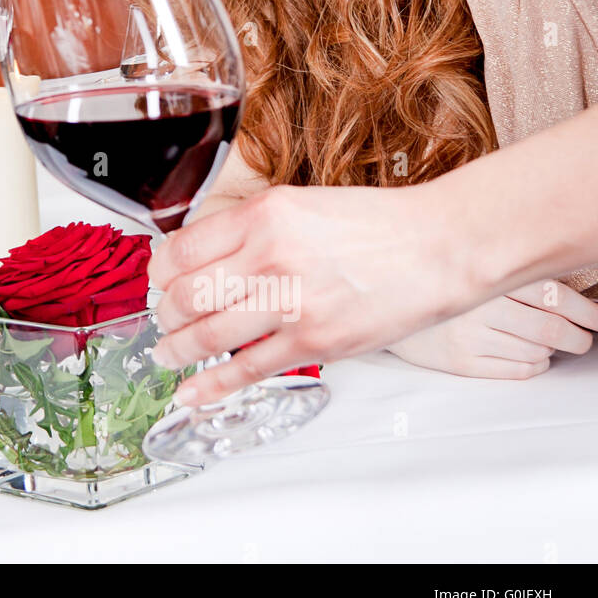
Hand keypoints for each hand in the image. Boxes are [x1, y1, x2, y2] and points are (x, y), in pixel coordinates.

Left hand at [148, 183, 481, 404]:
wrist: (438, 247)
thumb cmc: (377, 225)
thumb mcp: (299, 204)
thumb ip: (251, 230)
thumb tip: (204, 257)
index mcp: (263, 215)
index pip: (182, 248)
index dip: (159, 271)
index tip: (158, 280)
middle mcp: (270, 256)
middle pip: (186, 294)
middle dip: (164, 311)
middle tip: (162, 317)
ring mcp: (291, 303)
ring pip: (207, 334)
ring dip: (177, 348)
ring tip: (166, 353)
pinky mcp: (313, 343)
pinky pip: (246, 369)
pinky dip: (211, 386)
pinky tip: (192, 392)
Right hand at [386, 280, 597, 377]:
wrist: (387, 301)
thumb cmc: (442, 282)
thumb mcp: (476, 265)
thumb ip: (517, 272)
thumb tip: (576, 293)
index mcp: (487, 276)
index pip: (556, 297)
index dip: (588, 312)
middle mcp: (478, 306)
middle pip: (552, 331)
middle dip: (578, 337)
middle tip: (582, 337)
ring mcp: (468, 336)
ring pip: (537, 353)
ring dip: (550, 350)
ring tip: (543, 341)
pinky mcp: (460, 361)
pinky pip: (518, 371)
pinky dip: (535, 366)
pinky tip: (530, 356)